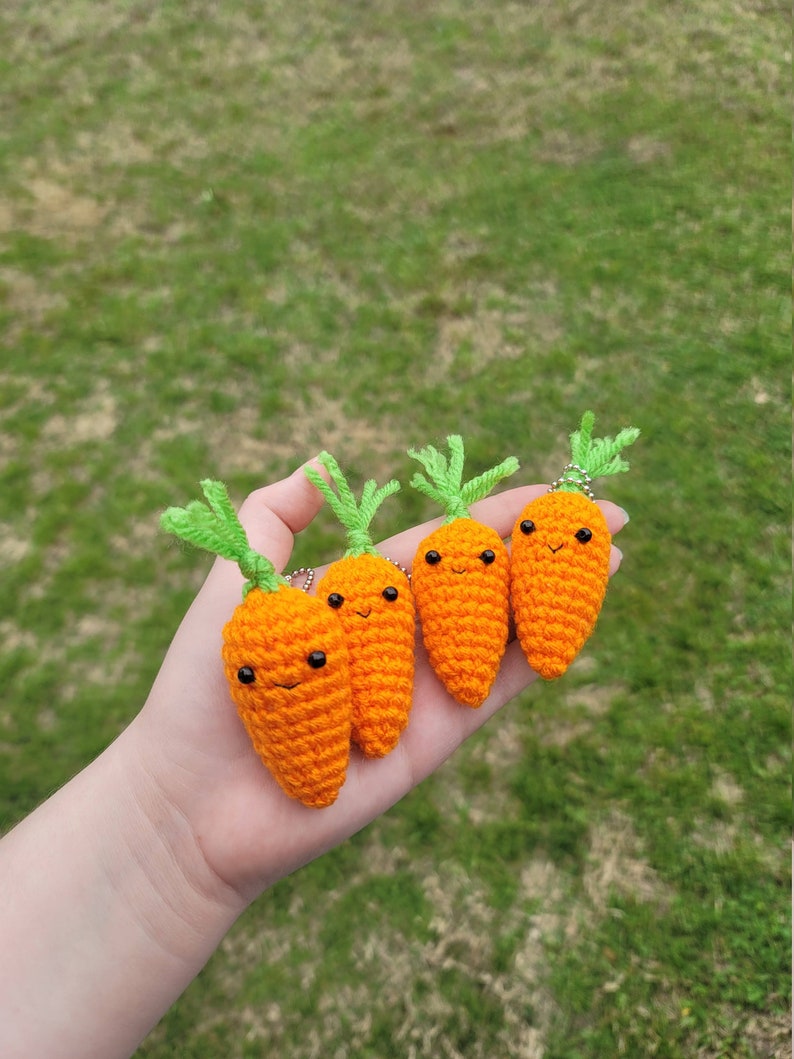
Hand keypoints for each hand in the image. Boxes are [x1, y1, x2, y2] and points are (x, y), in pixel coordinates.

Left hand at [135, 458, 627, 904]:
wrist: (192, 801)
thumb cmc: (202, 692)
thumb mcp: (230, 587)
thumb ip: (269, 521)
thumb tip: (320, 464)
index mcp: (360, 594)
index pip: (442, 541)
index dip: (497, 513)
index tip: (552, 487)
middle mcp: (402, 636)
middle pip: (488, 580)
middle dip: (547, 546)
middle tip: (609, 514)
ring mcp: (424, 686)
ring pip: (505, 628)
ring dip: (560, 593)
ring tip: (614, 551)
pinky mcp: (437, 737)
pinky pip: (499, 687)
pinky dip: (542, 654)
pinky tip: (582, 621)